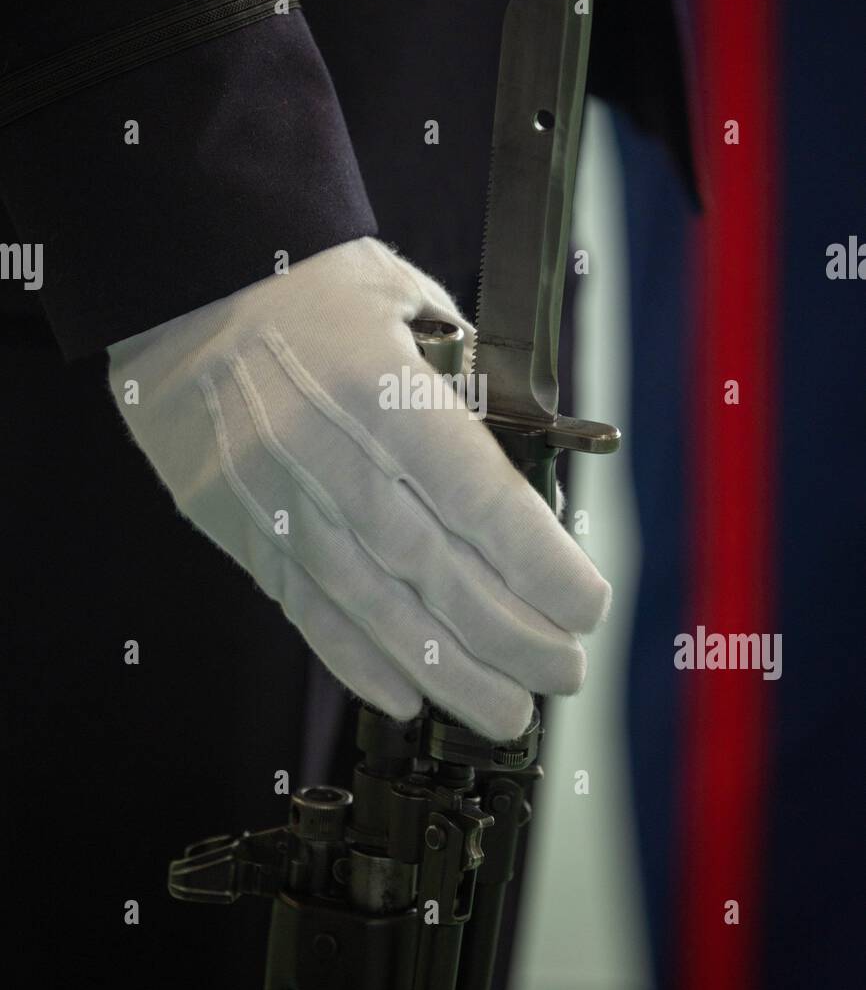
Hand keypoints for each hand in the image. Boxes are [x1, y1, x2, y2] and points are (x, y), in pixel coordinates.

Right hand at [107, 237, 609, 740]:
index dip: (537, 565)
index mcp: (377, 385)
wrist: (178, 278)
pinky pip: (299, 602)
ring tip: (502, 711)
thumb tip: (514, 460)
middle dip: (506, 635)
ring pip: (367, 603)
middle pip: (429, 567)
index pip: (475, 497)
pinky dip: (354, 655)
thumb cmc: (303, 279)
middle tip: (561, 674)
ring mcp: (269, 496)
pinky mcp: (232, 522)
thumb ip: (463, 378)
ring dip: (443, 668)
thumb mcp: (405, 297)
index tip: (585, 607)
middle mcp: (322, 452)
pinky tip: (406, 693)